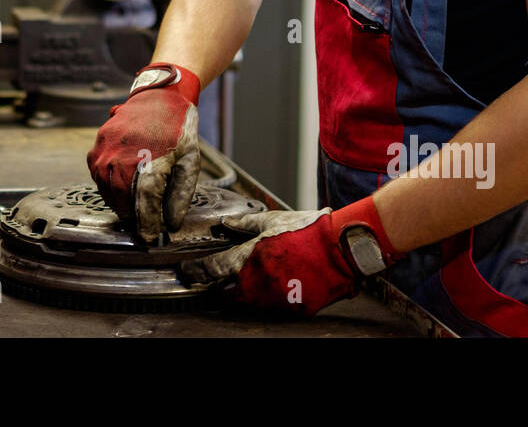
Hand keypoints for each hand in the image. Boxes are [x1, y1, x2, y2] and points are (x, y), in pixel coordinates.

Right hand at [86, 62, 201, 242]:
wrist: (160, 95)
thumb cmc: (178, 128)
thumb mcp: (190, 162)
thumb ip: (180, 195)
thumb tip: (171, 223)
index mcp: (148, 166)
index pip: (143, 209)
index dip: (146, 227)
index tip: (149, 237)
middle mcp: (122, 161)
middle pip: (122, 203)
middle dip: (132, 217)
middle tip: (142, 224)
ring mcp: (106, 151)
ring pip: (106, 190)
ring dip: (118, 203)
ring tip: (131, 208)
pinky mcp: (98, 144)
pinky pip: (97, 174)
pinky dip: (106, 185)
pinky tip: (119, 186)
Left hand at [178, 194, 400, 316]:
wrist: (340, 249)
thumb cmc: (307, 230)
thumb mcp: (272, 220)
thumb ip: (245, 225)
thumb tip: (225, 225)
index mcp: (250, 258)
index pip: (213, 269)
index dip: (196, 272)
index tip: (186, 273)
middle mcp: (258, 282)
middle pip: (227, 293)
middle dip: (218, 289)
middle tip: (213, 283)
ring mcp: (275, 298)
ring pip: (247, 302)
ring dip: (239, 295)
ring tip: (239, 285)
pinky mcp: (292, 308)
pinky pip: (270, 306)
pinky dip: (263, 298)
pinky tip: (266, 288)